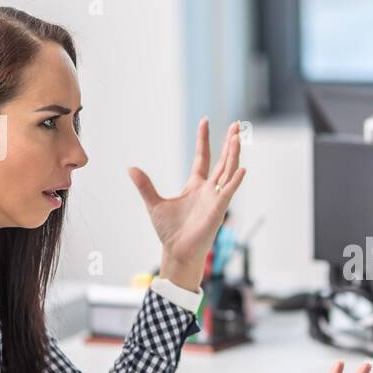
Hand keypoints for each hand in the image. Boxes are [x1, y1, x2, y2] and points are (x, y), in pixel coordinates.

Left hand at [128, 118, 245, 289]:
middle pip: (222, 161)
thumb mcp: (153, 203)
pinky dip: (235, 180)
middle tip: (235, 125)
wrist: (176, 251)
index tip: (204, 121)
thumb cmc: (169, 232)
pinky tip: (241, 168)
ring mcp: (216, 198)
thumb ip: (144, 185)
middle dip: (228, 143)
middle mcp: (209, 190)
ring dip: (234, 154)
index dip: (204, 140)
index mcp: (195, 186)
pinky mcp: (219, 209)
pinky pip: (229, 191)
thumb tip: (130, 168)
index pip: (202, 158)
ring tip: (237, 137)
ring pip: (228, 171)